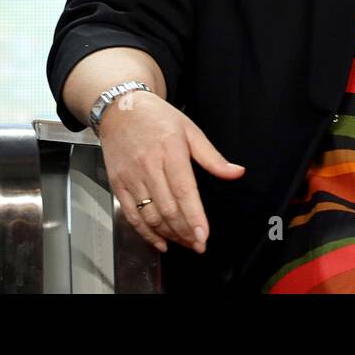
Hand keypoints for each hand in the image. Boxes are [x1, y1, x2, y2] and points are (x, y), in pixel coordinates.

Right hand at [97, 91, 245, 253]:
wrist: (120, 109)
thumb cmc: (158, 118)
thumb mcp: (190, 130)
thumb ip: (213, 157)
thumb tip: (237, 173)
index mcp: (170, 150)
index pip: (184, 190)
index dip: (194, 216)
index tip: (204, 235)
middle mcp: (149, 165)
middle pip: (168, 208)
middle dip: (185, 231)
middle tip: (199, 245)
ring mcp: (131, 176)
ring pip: (150, 215)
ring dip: (169, 234)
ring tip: (184, 242)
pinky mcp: (118, 184)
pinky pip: (131, 215)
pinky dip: (145, 233)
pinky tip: (160, 242)